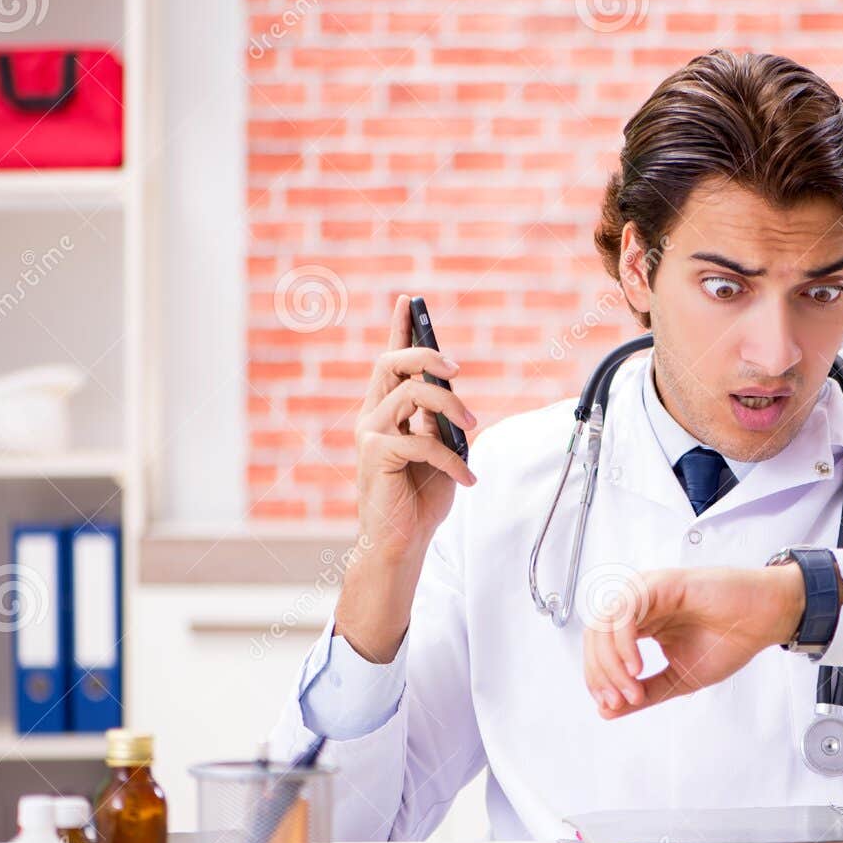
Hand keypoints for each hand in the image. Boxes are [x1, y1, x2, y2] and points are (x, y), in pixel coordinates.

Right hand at [335, 295, 477, 662]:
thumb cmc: (420, 498)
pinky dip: (452, 459)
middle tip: (457, 370)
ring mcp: (371, 434)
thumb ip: (440, 421)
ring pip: (410, 393)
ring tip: (472, 428)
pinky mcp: (376, 456)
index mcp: (387, 410)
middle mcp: (373, 415)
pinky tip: (467, 480)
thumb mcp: (439, 451)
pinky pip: (420, 442)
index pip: (390, 360)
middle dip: (427, 355)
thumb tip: (453, 398)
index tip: (409, 299)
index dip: (398, 328)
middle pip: (392, 362)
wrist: (402, 542)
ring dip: (450, 406)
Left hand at [581, 565, 805, 717]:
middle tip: (618, 700)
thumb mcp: (679, 677)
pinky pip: (625, 611)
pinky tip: (636, 666)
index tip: (613, 705)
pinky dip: (622, 642)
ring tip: (632, 688)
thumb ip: (645, 692)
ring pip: (604, 624)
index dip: (598, 679)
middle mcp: (638, 604)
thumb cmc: (730, 639)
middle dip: (600, 674)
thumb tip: (607, 711)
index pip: (600, 648)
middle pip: (594, 637)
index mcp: (641, 621)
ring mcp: (646, 591)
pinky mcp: (658, 584)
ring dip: (610, 663)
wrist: (763, 620)